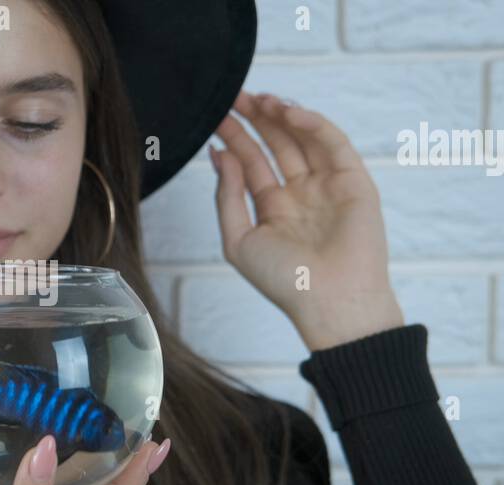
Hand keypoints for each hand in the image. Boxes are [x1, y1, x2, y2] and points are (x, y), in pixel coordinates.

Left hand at [210, 91, 404, 350]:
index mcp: (274, 208)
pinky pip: (333, 143)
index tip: (217, 115)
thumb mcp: (238, 239)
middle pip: (276, 144)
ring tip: (258, 98)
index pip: (251, 162)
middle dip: (256, 119)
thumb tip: (217, 154)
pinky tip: (288, 111)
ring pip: (303, 139)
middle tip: (234, 95)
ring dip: (282, 115)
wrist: (329, 301)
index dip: (235, 137)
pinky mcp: (354, 181)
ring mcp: (328, 186)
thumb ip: (227, 195)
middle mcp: (301, 193)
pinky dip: (312, 124)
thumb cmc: (283, 280)